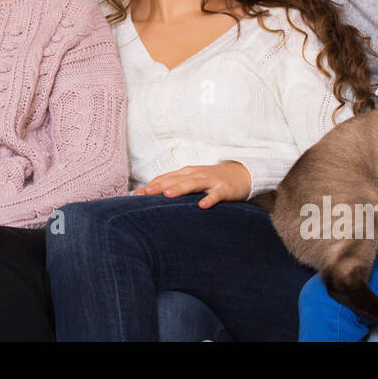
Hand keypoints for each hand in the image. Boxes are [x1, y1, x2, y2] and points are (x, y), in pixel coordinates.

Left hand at [133, 162, 252, 208]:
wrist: (242, 173)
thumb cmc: (212, 179)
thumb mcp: (193, 180)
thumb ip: (176, 186)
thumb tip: (155, 198)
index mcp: (186, 173)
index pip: (165, 178)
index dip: (150, 185)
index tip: (135, 195)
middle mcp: (195, 174)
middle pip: (174, 180)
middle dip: (158, 187)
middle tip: (144, 194)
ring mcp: (210, 181)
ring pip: (192, 184)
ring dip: (180, 189)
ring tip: (167, 195)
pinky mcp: (224, 189)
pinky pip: (216, 194)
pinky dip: (209, 199)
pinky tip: (202, 206)